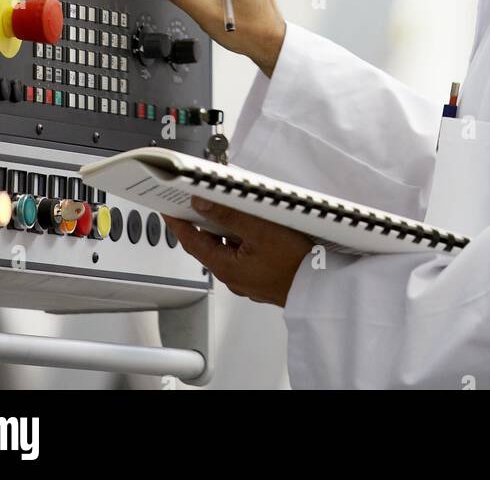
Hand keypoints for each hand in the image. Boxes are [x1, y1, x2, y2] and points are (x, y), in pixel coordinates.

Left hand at [164, 198, 313, 306]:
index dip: (177, 223)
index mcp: (226, 267)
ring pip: (228, 249)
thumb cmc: (295, 263)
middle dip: (202, 222)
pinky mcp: (262, 278)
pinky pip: (244, 255)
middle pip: (209, 245)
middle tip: (195, 200)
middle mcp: (233, 277)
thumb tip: (201, 203)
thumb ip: (229, 214)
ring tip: (229, 207)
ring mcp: (248, 279)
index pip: (191, 241)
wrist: (323, 288)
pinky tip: (254, 227)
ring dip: (225, 229)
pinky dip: (241, 239)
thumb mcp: (260, 230)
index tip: (167, 208)